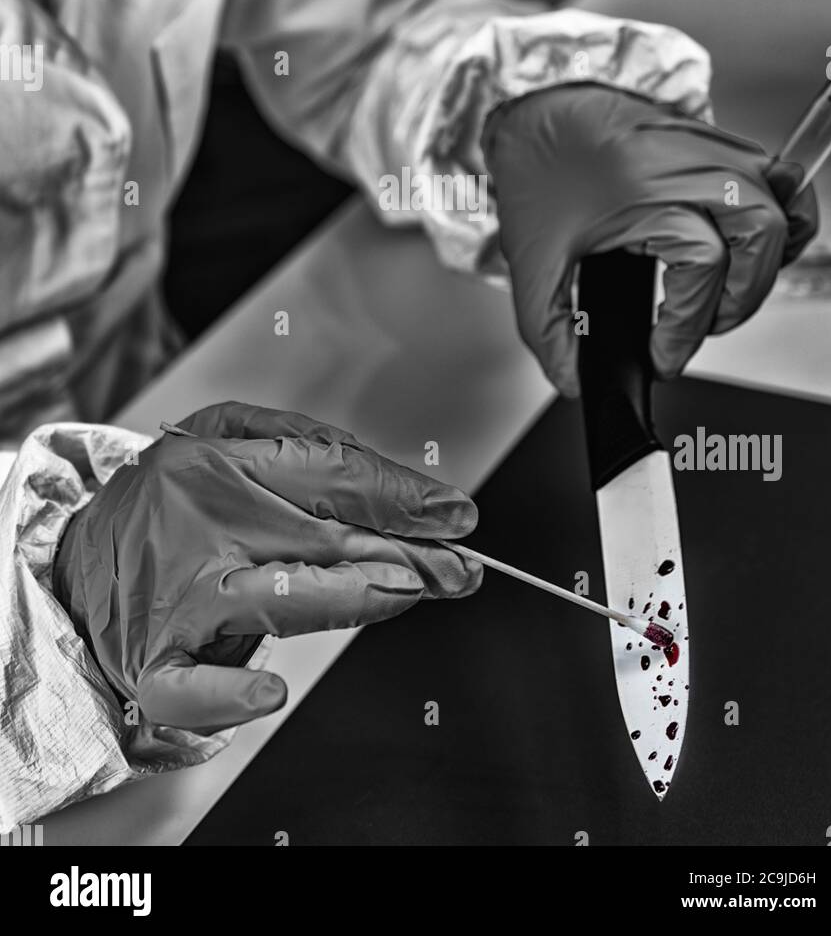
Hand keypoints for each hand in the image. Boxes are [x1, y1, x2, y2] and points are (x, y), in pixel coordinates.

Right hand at [53, 402, 480, 733]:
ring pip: (273, 596)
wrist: (72, 560)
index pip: (327, 472)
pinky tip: (269, 691)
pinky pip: (192, 688)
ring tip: (404, 590)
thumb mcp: (225, 436)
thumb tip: (402, 489)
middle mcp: (198, 523)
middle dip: (402, 552)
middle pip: (317, 535)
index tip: (454, 514)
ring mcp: (176, 596)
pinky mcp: (156, 661)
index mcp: (217, 460)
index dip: (399, 494)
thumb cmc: (168, 498)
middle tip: (456, 567)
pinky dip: (228, 696)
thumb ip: (308, 444)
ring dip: (348, 596)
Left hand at [482, 84, 817, 392]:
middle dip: (741, 297)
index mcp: (649, 188)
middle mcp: (693, 164)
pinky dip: (781, 220)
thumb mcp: (533, 257)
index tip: (661, 356)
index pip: (704, 270)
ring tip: (730, 295)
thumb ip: (549, 328)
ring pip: (783, 205)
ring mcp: (713, 148)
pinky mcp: (720, 142)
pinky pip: (779, 181)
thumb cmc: (536, 161)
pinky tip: (752, 251)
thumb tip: (573, 375)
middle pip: (762, 235)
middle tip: (705, 326)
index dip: (686, 328)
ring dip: (768, 262)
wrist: (537, 98)